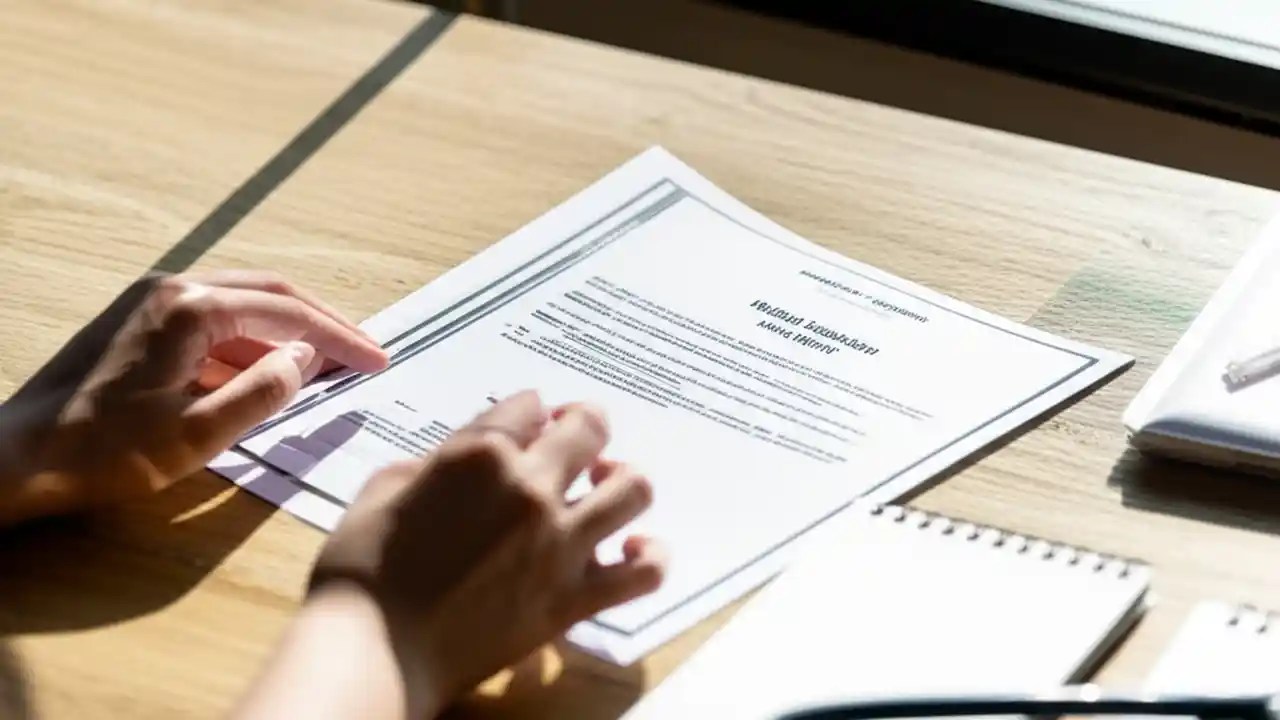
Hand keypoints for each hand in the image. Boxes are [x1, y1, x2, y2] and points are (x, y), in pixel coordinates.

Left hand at [0, 270, 387, 524]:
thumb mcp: (199, 433)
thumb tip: (303, 360)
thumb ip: (263, 392)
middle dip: (322, 325)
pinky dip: (248, 345)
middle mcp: (173, 289)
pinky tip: (263, 376)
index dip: (340, 339)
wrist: (19, 458)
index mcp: (192, 309)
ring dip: (285, 336)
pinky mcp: (138, 322)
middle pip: (271, 293)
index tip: (376, 361)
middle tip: (363, 354)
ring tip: (323, 370)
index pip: (288, 314)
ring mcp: (152, 302)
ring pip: (242, 306)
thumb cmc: (104, 452)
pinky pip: (212, 323)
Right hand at [309, 391, 664, 716]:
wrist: (372, 650)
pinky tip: (632, 549)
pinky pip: (645, 573)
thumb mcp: (383, 488)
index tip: (523, 426)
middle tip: (569, 442)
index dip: (526, 412)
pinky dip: (650, 556)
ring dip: (622, 479)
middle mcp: (530, 490)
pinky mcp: (572, 598)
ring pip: (633, 489)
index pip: (529, 404)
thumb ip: (433, 463)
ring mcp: (559, 544)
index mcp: (480, 455)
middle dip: (581, 425)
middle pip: (591, 429)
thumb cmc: (362, 570)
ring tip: (601, 487)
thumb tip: (455, 463)